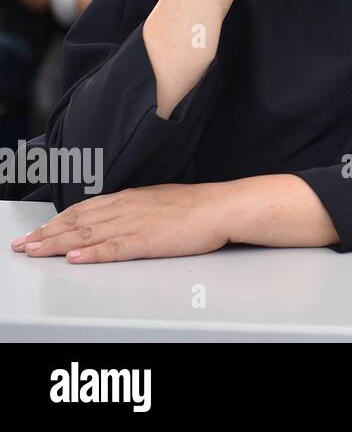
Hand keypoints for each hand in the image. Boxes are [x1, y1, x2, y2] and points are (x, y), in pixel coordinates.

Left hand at [10, 184, 230, 262]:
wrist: (222, 206)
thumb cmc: (197, 205)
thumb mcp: (159, 199)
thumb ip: (134, 207)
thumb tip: (116, 214)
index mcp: (130, 198)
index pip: (84, 210)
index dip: (56, 221)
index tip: (37, 231)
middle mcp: (127, 209)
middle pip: (78, 222)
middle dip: (46, 234)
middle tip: (23, 244)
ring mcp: (136, 225)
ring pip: (88, 234)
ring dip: (57, 243)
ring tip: (35, 251)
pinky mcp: (148, 241)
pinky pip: (113, 249)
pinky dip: (91, 254)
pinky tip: (75, 258)